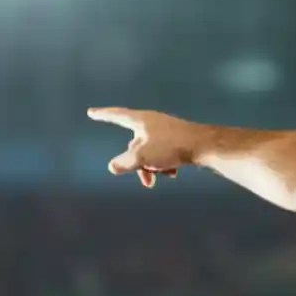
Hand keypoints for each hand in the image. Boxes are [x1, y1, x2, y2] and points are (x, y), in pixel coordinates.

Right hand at [87, 108, 202, 187]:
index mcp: (140, 120)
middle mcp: (152, 121)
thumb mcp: (141, 157)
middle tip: (147, 182)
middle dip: (137, 164)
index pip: (116, 115)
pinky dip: (163, 164)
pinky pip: (162, 153)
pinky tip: (173, 172)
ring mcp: (165, 129)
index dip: (103, 115)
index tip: (91, 113)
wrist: (204, 145)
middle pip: (134, 144)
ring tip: (163, 175)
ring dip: (152, 166)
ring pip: (149, 151)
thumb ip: (123, 162)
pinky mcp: (177, 138)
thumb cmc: (170, 147)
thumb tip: (113, 167)